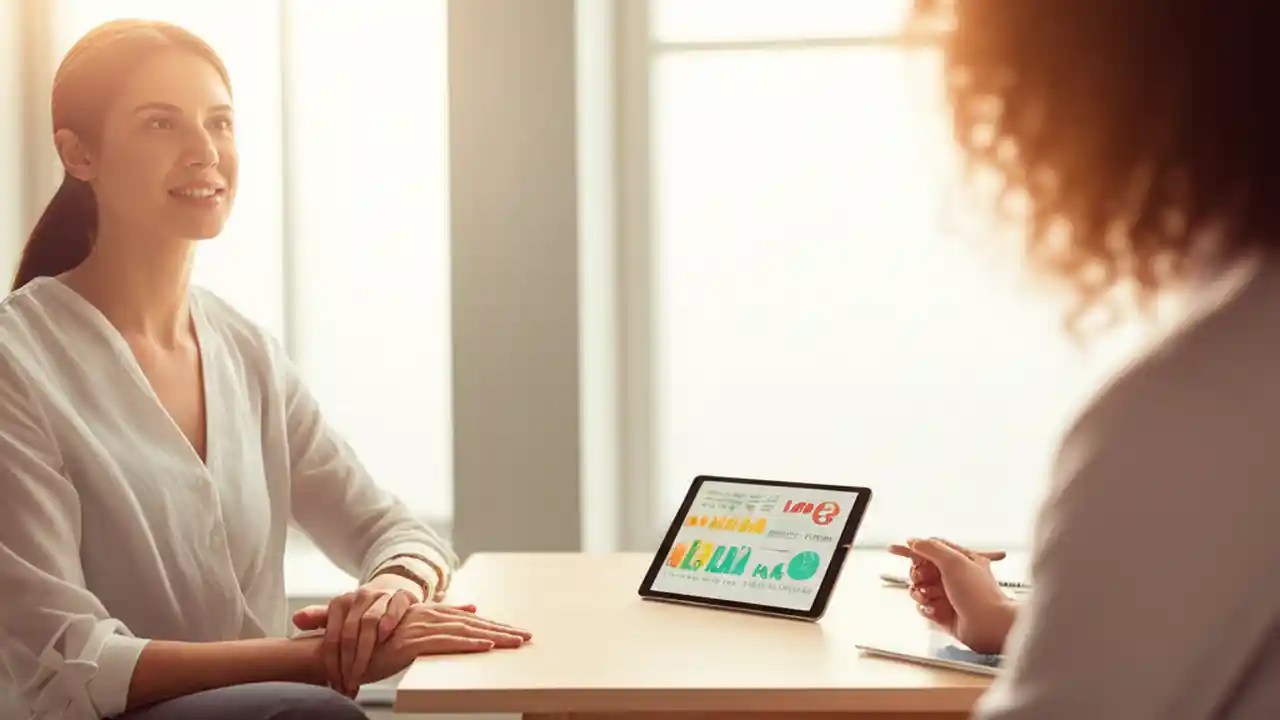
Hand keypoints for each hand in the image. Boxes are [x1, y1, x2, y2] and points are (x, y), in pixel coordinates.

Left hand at [291, 574, 422, 696]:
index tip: (334, 681)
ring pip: (370, 622)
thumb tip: (296, 619)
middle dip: (347, 662)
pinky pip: (394, 609)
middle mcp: (359, 597)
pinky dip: (388, 624)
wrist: (392, 589)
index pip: (332, 636)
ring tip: (363, 672)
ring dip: (365, 650)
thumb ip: (319, 618)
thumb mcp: (341, 614)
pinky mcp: (401, 597)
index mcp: (340, 603)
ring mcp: (381, 596)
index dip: (332, 661)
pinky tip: (383, 641)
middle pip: (349, 632)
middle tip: (348, 682)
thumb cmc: (364, 609)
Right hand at [357, 603, 532, 685]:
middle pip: (473, 623)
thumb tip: (472, 607)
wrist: (343, 648)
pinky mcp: (412, 642)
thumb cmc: (376, 643)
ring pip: (465, 631)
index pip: (469, 620)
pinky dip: (468, 644)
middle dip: (502, 630)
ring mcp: (420, 628)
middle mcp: (428, 616)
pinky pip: (446, 643)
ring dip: (494, 637)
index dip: (494, 625)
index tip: (517, 632)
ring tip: (517, 642)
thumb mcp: (414, 629)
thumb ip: (443, 617)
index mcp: (430, 613)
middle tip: (528, 637)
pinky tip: (487, 647)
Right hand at [889, 537, 1016, 653]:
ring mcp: (948, 595)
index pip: (930, 548)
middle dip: (916, 574)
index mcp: (960, 559)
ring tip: (929, 597)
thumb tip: (913, 541)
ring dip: (919, 592)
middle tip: (923, 580)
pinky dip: (925, 607)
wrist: (989, 627)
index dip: (911, 548)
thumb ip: (931, 548)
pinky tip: (934, 610)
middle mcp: (953, 576)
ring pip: (918, 588)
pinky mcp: (943, 613)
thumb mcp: (955, 562)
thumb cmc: (978, 593)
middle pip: (920, 569)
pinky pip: (922, 606)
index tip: (892, 549)